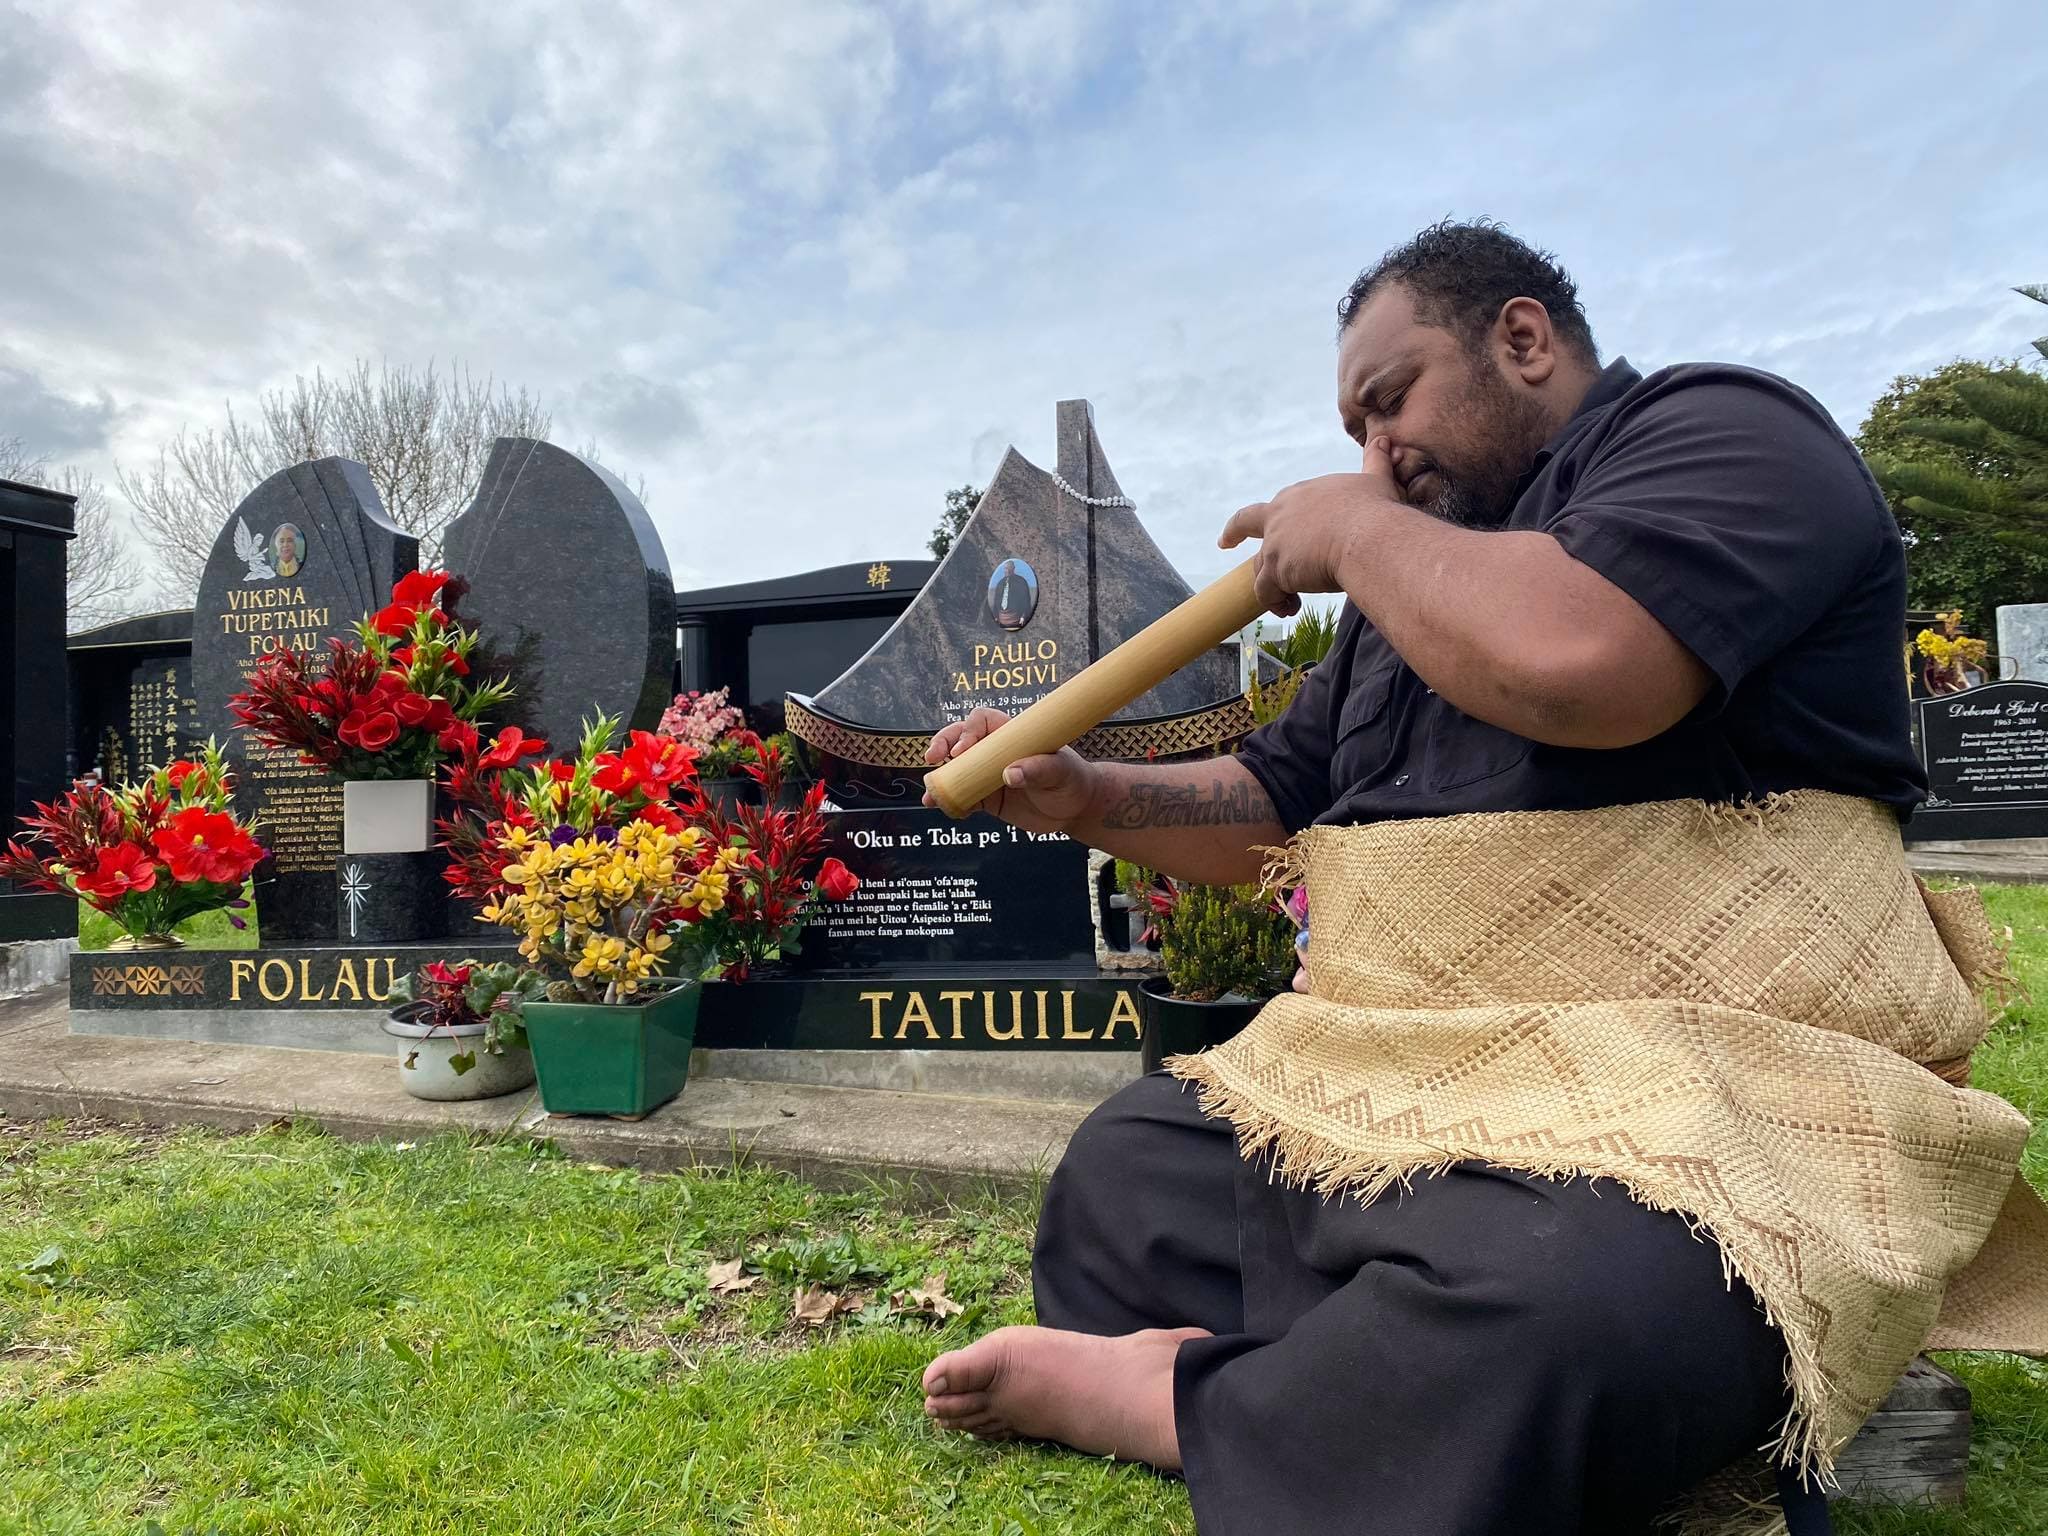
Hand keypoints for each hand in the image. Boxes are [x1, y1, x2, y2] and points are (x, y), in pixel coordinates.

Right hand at [922, 707, 1098, 833]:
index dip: (967, 731)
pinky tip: (941, 807)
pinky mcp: (986, 797)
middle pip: (959, 738)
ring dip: (940, 778)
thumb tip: (1009, 774)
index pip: (982, 721)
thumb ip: (1038, 770)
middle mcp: (996, 750)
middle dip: (943, 745)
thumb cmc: (1072, 780)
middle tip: (934, 759)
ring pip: (955, 768)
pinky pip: (962, 796)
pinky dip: (950, 801)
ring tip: (930, 794)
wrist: (1076, 809)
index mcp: (1012, 735)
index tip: (963, 750)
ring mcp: (988, 773)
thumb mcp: (1061, 773)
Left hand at [1218, 435, 1400, 615]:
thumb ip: (1375, 461)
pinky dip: (1276, 602)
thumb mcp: (1376, 480)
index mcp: (1299, 496)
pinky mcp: (1276, 570)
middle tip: (1225, 542)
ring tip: (1290, 603)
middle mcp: (1280, 516)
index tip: (1260, 520)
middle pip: (1245, 523)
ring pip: (1259, 568)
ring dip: (1272, 586)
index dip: (1268, 514)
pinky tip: (1291, 608)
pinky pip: (1266, 593)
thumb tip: (1384, 439)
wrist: (1368, 537)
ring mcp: (1275, 544)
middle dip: (1233, 532)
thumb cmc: (1375, 510)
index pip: (1276, 505)